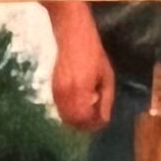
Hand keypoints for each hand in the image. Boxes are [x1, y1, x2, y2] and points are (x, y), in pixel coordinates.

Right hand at [47, 6, 115, 131]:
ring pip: (65, 117)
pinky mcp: (53, 88)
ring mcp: (57, 92)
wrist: (72, 36)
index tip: (103, 120)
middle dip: (86, 124)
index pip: (86, 119)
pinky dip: (70, 112)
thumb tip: (104, 119)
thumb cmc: (94, 53)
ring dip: (78, 119)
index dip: (96, 124)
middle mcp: (66, 94)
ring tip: (90, 110)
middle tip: (96, 118)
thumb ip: (106, 99)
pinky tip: (80, 102)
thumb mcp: (107, 76)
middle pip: (74, 122)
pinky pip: (60, 108)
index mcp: (81, 90)